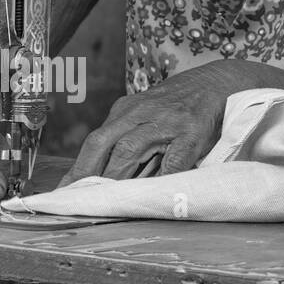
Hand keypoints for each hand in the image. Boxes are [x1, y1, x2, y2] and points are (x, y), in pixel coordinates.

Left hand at [59, 64, 234, 185]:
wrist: (219, 82)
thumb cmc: (179, 107)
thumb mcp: (148, 115)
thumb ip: (128, 140)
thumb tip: (101, 177)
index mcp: (127, 111)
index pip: (95, 141)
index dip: (77, 168)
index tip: (63, 191)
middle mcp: (141, 113)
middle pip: (104, 144)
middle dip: (87, 174)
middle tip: (75, 200)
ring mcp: (166, 121)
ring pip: (130, 149)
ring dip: (113, 177)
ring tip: (101, 201)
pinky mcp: (191, 132)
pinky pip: (172, 159)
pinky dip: (159, 176)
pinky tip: (150, 194)